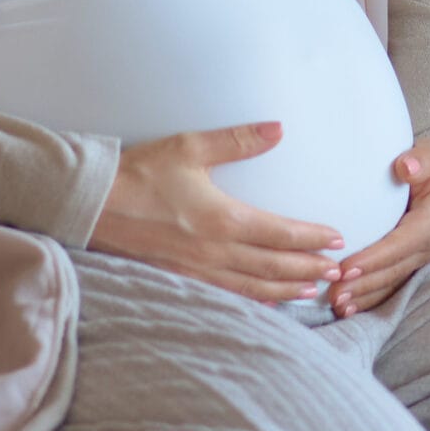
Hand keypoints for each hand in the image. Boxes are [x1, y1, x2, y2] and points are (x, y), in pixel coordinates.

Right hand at [88, 122, 344, 305]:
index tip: (338, 241)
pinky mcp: (179, 280)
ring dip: (286, 290)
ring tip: (311, 292)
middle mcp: (215, 253)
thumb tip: (278, 128)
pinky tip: (264, 302)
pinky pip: (226, 295)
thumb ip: (238, 141)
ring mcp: (197, 272)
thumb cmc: (139, 173)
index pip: (281, 234)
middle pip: (274, 267)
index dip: (313, 239)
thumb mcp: (190, 147)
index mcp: (223, 221)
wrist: (90, 205)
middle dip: (309, 270)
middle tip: (338, 273)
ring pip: (253, 288)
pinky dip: (253, 301)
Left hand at [332, 138, 429, 315]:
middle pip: (391, 271)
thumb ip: (419, 161)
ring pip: (389, 283)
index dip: (373, 259)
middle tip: (332, 293)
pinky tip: (348, 307)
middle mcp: (425, 246)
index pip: (399, 245)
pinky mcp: (408, 260)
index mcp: (428, 224)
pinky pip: (389, 284)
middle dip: (362, 285)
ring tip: (337, 305)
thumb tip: (405, 167)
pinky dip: (369, 297)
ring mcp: (417, 257)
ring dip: (363, 296)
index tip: (346, 268)